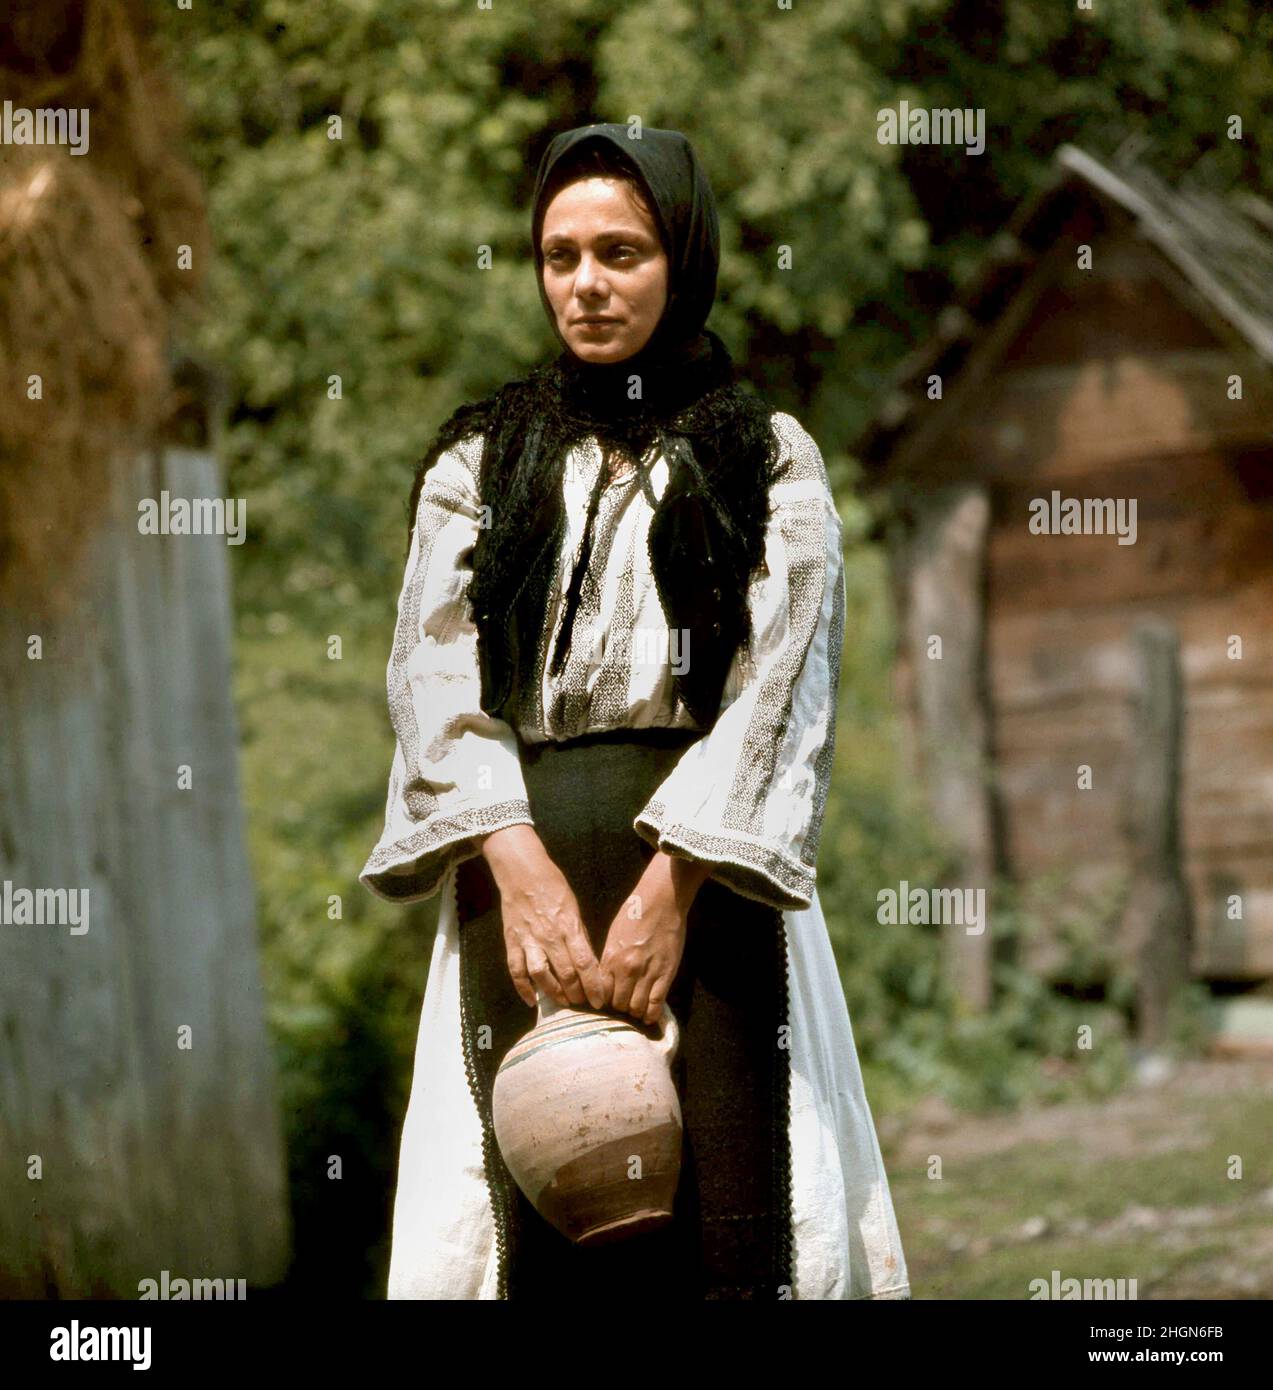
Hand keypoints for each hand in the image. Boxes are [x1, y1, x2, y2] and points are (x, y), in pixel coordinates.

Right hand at [476, 825, 607, 1010]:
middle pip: (566, 973)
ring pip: (542, 975)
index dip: (594, 985)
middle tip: (584, 1004)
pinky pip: (516, 970)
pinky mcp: (512, 942)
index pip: (585, 963)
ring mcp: (529, 940)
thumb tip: (588, 961)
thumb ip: (579, 935)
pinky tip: (532, 1001)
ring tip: (564, 1002)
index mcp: (569, 927)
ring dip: (554, 993)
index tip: (600, 1000)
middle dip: (577, 993)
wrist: (522, 872)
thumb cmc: (553, 887)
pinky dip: (523, 988)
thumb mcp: (574, 908)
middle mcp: (549, 937)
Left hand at [600, 850, 710, 1025]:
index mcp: (610, 958)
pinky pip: (656, 1003)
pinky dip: (652, 1014)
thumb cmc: (634, 913)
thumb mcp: (613, 935)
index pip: (601, 992)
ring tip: (637, 1009)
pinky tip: (650, 1017)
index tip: (608, 1001)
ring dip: (636, 1011)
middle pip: (618, 1003)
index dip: (604, 1000)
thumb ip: (609, 959)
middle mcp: (626, 970)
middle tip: (624, 1006)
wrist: (661, 901)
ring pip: (636, 1007)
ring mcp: (647, 973)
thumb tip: (607, 979)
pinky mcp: (666, 975)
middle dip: (620, 1007)